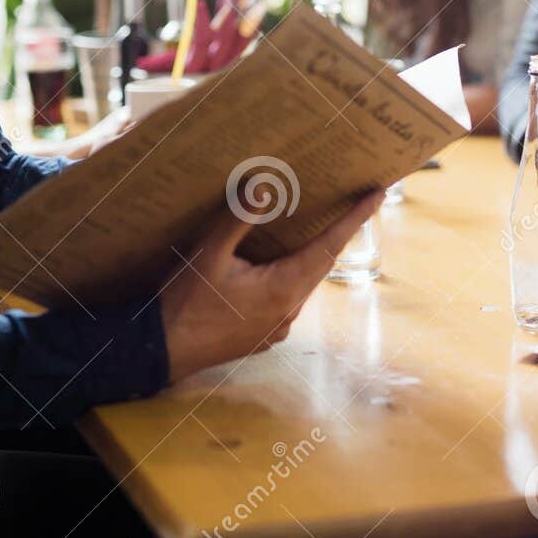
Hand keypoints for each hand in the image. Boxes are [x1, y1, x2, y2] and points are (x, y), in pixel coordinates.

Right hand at [159, 190, 385, 380]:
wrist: (159, 351)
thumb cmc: (184, 302)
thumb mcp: (209, 254)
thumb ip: (239, 218)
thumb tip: (266, 186)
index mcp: (284, 289)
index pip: (330, 246)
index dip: (355, 218)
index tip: (378, 193)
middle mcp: (289, 311)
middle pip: (320, 263)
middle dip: (335, 231)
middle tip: (351, 200)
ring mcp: (277, 327)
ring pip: (302, 282)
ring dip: (308, 254)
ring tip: (313, 224)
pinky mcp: (262, 336)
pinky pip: (285, 298)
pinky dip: (288, 275)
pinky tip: (274, 262)